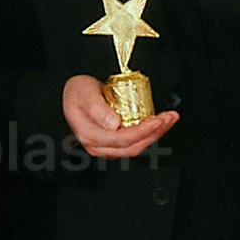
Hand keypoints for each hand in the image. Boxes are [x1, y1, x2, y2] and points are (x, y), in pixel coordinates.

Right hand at [61, 72, 182, 162]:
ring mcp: (106, 147)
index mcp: (91, 135)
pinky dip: (148, 134)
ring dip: (155, 134)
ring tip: (168, 119)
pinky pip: (133, 143)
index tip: (157, 119)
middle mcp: (98, 146)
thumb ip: (96, 108)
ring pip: (135, 147)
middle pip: (132, 147)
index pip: (122, 139)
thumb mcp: (84, 93)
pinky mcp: (113, 143)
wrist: (71, 94)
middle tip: (169, 117)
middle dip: (155, 133)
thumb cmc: (77, 93)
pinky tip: (158, 124)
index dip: (142, 131)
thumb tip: (114, 124)